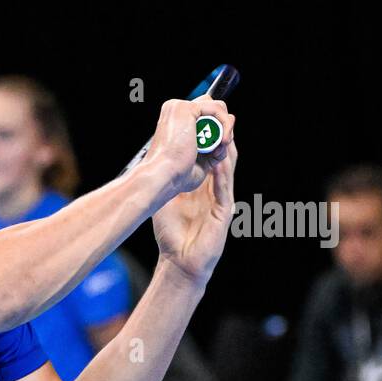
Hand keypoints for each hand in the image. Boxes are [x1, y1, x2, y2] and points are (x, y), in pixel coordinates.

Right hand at [144, 94, 234, 196]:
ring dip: (226, 127)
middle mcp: (175, 111)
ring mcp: (179, 107)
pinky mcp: (187, 108)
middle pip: (212, 107)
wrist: (164, 177)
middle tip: (222, 146)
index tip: (218, 149)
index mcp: (175, 121)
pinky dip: (225, 125)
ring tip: (222, 145)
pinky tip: (222, 141)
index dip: (218, 129)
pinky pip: (217, 108)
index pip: (206, 115)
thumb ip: (214, 146)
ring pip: (217, 107)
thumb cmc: (177, 174)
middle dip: (224, 126)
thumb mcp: (202, 159)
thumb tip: (229, 132)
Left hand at [151, 116, 236, 286]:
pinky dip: (223, 174)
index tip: (202, 121)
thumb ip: (167, 182)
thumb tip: (153, 164)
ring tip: (221, 133)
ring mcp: (221, 200)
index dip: (208, 138)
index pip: (210, 155)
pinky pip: (225, 189)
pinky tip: (219, 161)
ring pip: (228, 168)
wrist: (179, 261)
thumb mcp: (167, 200)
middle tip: (216, 119)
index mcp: (204, 186)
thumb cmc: (172, 233)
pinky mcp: (223, 213)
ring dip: (225, 150)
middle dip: (221, 137)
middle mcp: (215, 190)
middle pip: (223, 156)